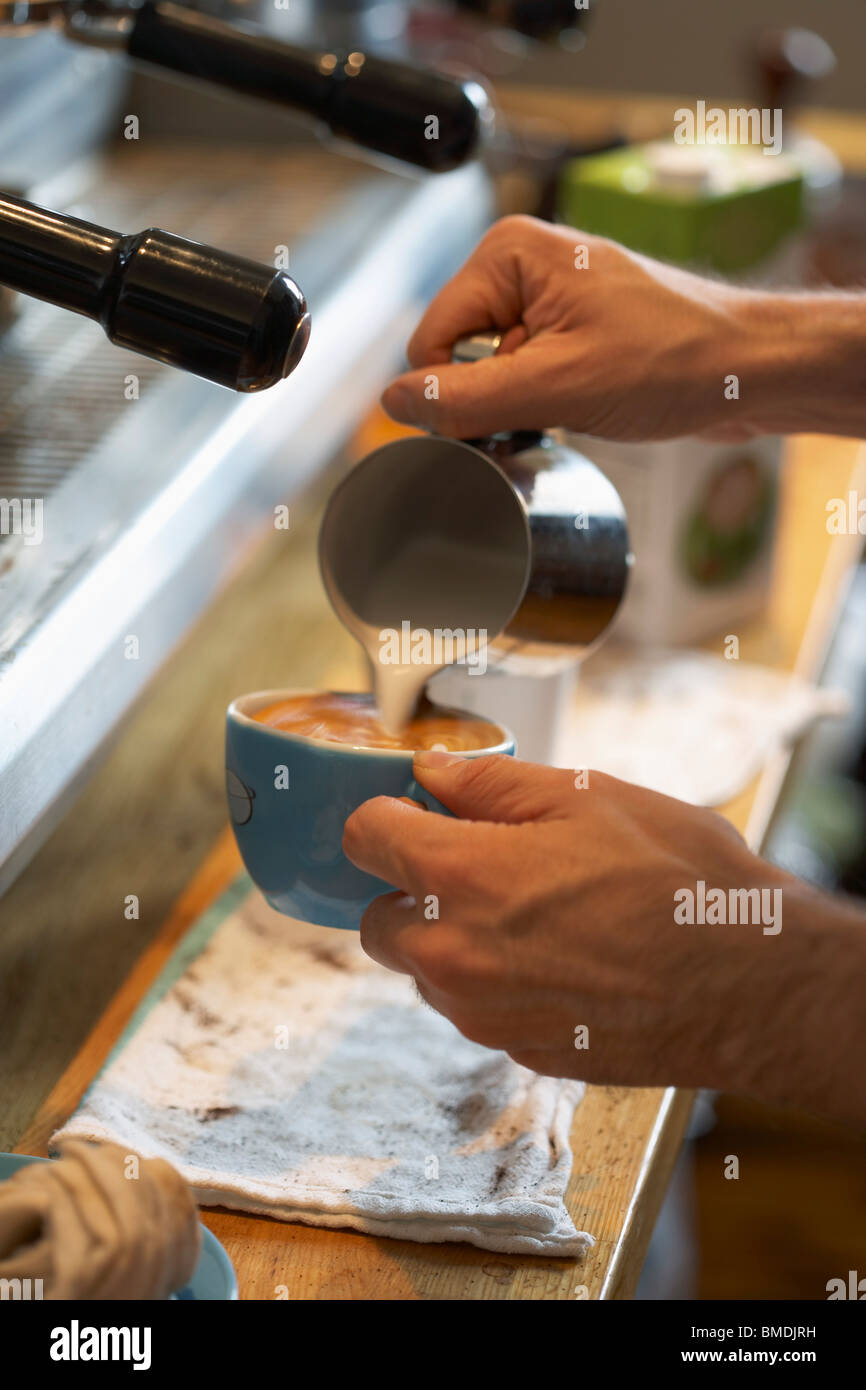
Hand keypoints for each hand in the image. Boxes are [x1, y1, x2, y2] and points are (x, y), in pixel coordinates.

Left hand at [343, 752, 865, 1123]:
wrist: (751, 985)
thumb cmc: (679, 882)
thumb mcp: (587, 797)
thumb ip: (491, 783)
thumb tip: (433, 771)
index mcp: (459, 878)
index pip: (363, 837)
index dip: (387, 816)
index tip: (415, 813)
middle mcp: (452, 958)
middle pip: (378, 920)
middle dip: (412, 892)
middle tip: (478, 867)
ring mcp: (482, 1015)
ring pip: (425, 973)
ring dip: (453, 943)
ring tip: (537, 915)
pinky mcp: (518, 1052)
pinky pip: (476, 1010)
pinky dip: (496, 985)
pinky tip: (562, 960)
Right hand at [381, 214, 865, 443]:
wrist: (751, 369)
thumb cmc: (674, 360)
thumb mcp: (557, 387)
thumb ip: (465, 399)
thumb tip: (392, 404)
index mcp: (510, 252)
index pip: (430, 341)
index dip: (458, 393)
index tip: (514, 411)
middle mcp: (524, 264)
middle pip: (459, 358)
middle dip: (497, 398)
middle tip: (560, 404)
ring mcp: (549, 297)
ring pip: (493, 375)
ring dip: (526, 406)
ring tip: (585, 400)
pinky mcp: (571, 329)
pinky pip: (527, 378)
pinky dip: (547, 404)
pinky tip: (589, 405)